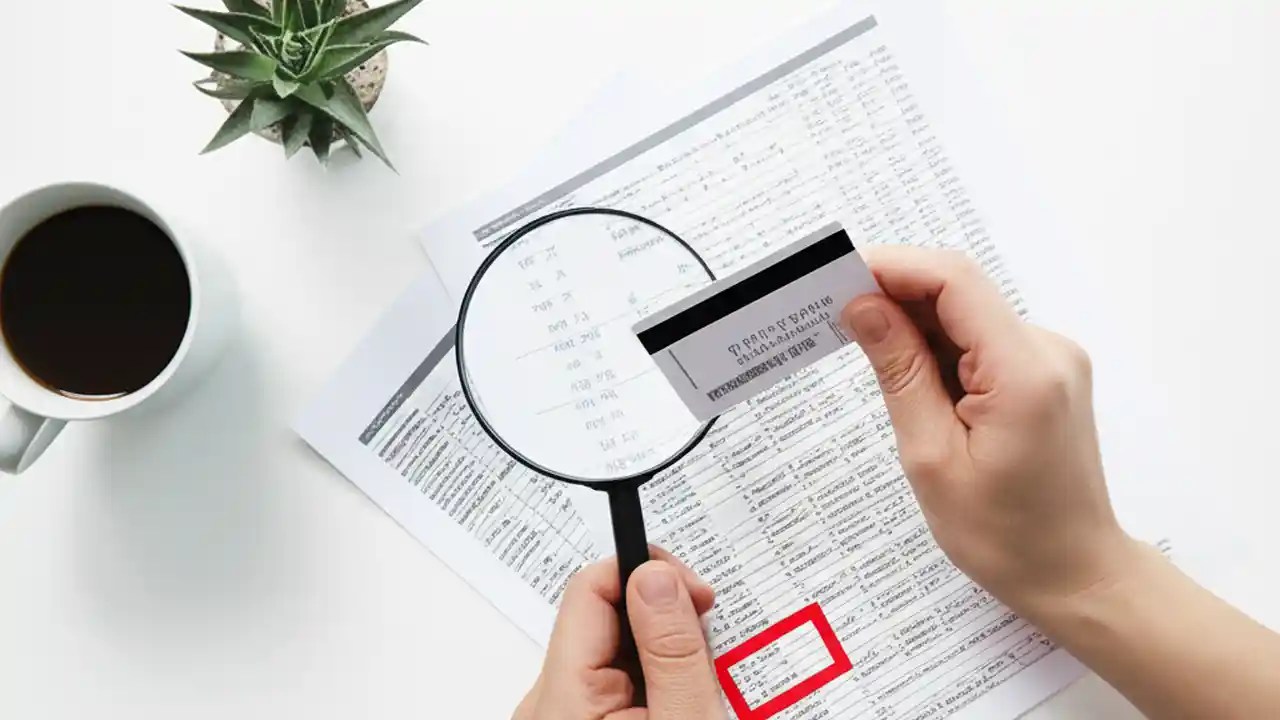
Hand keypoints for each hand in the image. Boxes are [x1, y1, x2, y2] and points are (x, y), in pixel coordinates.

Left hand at [513, 548, 723, 719]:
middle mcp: (549, 701)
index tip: (695, 593)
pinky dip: (651, 678)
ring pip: (613, 647)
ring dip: (661, 652)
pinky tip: (677, 703)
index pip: (590, 587)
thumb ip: (671, 650)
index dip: (648, 575)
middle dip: (664, 619)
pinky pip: (613, 677)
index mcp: (564, 697)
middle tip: (708, 648)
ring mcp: (561, 713)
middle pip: (605, 616)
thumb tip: (655, 576)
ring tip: (696, 688)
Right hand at [840, 247, 1140, 615]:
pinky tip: (912, 387)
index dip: (892, 267)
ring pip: (965, 316)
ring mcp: (1050, 360)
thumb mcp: (932, 457)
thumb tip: (863, 307)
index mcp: (1024, 373)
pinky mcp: (1043, 373)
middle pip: (958, 292)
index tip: (836, 277)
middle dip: (892, 295)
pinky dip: (937, 351)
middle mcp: (1047, 352)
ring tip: (869, 366)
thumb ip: (899, 372)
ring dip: (912, 328)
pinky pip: (980, 341)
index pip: (954, 281)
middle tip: (831, 316)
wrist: (1075, 573)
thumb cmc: (1006, 536)